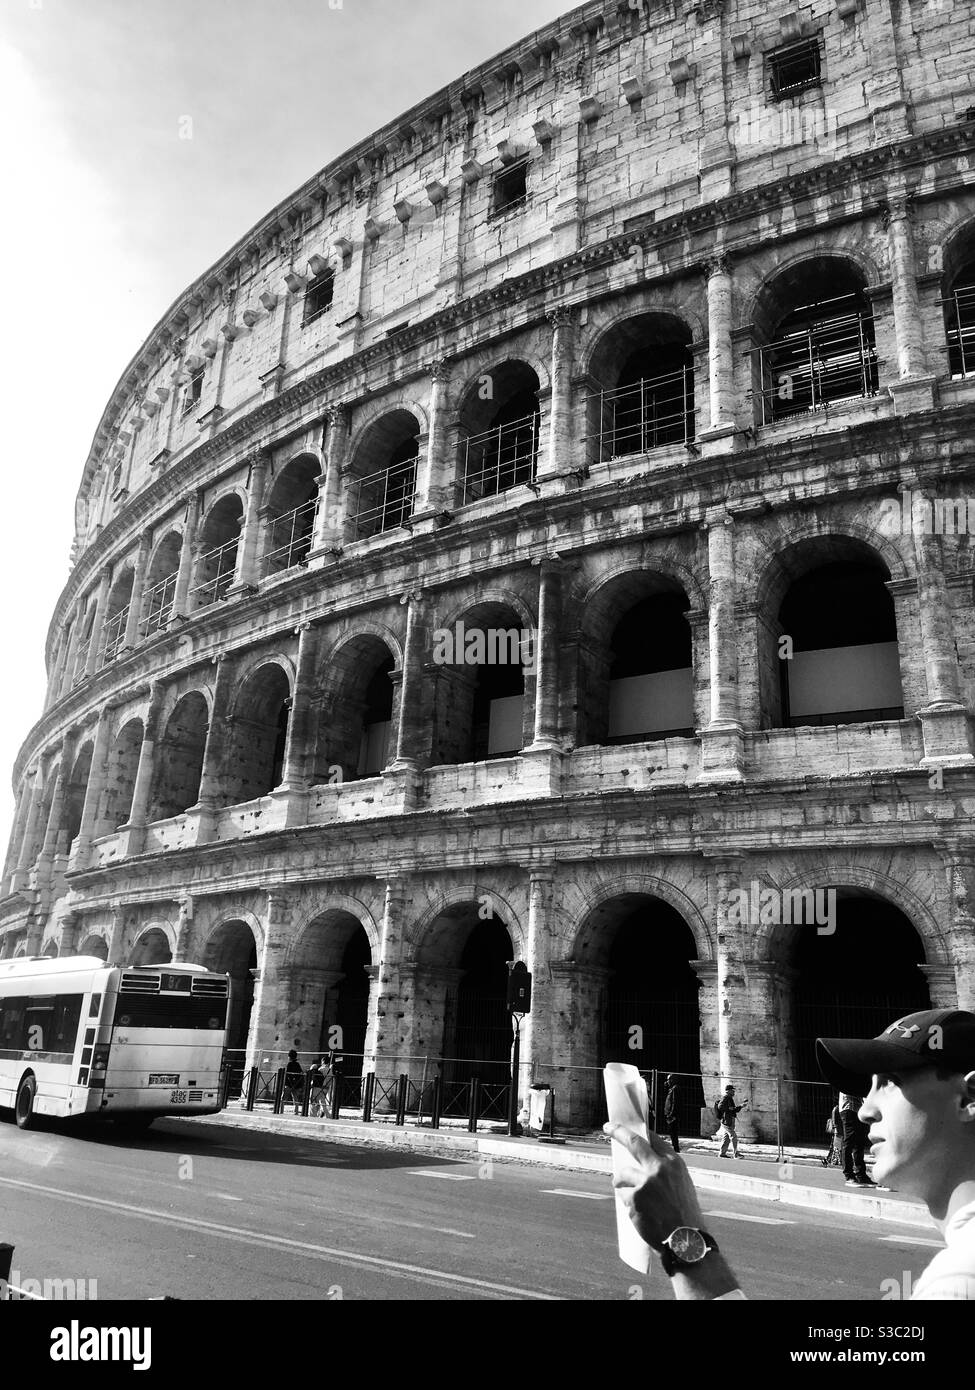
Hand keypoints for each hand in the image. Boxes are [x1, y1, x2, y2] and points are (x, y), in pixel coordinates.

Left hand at [603, 1123, 704, 1249]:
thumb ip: (664, 1172)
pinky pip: (622, 1195)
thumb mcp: (682, 1186)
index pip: (653, 1139)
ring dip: (623, 1184)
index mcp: (674, 1163)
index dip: (639, 1132)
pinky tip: (640, 1214)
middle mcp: (659, 1167)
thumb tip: (642, 1162)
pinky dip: (627, 1202)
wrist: (686, 1242)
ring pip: (623, 1174)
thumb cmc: (685, 1217)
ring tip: (635, 1199)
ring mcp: (645, 1181)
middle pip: (633, 1142)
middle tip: (608, 1127)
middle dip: (618, 1132)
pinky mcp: (634, 1196)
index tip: (628, 1126)